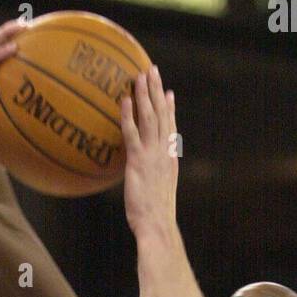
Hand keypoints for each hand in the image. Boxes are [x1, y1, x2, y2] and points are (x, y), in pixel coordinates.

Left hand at [120, 66, 178, 235]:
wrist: (157, 226)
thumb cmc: (154, 219)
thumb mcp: (157, 196)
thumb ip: (152, 182)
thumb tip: (144, 182)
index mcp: (170, 160)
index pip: (171, 128)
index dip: (169, 109)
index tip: (168, 92)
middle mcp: (165, 153)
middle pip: (162, 115)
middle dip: (157, 91)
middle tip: (152, 70)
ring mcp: (153, 155)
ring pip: (150, 117)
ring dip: (145, 94)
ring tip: (139, 75)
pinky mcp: (139, 161)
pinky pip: (132, 133)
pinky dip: (129, 114)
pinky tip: (124, 99)